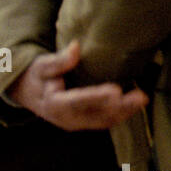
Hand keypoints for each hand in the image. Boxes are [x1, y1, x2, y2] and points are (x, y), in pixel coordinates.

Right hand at [9, 40, 146, 130]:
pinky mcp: (84, 122)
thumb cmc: (36, 77)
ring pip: (103, 120)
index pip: (77, 102)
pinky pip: (104, 120)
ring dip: (124, 112)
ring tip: (141, 99)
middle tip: (140, 96)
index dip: (96, 97)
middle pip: (96, 115)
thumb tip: (75, 47)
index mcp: (54, 105)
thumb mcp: (41, 66)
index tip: (115, 91)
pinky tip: (134, 104)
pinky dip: (120, 113)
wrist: (28, 94)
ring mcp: (76, 123)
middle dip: (120, 107)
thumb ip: (58, 61)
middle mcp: (66, 119)